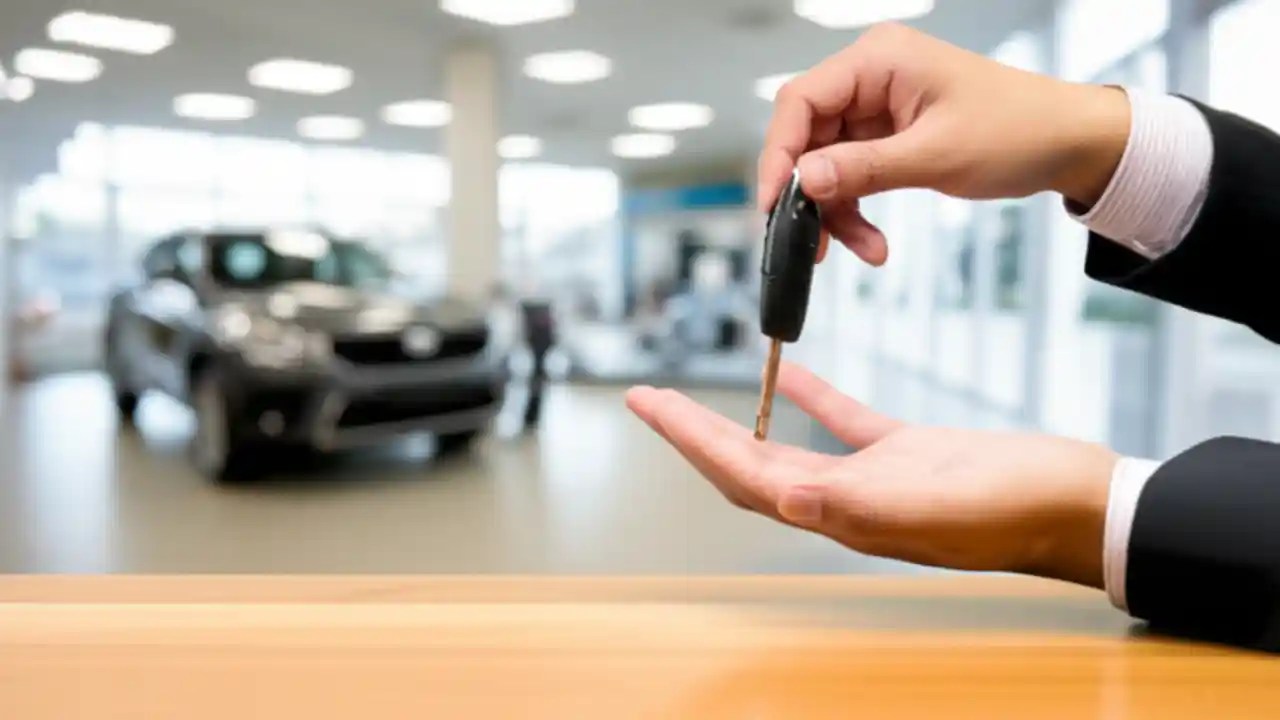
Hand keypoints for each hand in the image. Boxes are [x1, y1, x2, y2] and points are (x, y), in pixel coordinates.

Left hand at [626, 362, 1116, 588]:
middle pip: (746, 463)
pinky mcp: (908, 452)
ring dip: (738, 419)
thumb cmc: (1017, 511)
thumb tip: (784, 498)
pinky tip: (791, 374)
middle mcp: (846, 500)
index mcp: (842, 513)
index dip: (693, 440)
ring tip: (695, 396)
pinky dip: (812, 397)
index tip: (651, 405)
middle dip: (693, 431)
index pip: (744, 475)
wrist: (1079, 507)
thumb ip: (857, 505)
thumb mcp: (932, 506)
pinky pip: (844, 420)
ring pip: (786, 444)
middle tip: (648, 398)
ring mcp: (876, 476)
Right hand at [760, 23, 1130, 265]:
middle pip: (808, 137)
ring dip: (837, 212)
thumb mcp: (935, 156)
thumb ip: (862, 168)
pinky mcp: (888, 135)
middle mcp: (871, 76)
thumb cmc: (1018, 130)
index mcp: (879, 59)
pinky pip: (852, 175)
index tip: (773, 203)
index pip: (800, 101)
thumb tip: (801, 181)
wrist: (1069, 143)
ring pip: (827, 164)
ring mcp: (878, 106)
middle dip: (811, 195)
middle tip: (811, 243)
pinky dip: (857, 210)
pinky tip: (873, 243)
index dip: (778, 154)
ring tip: (864, 250)